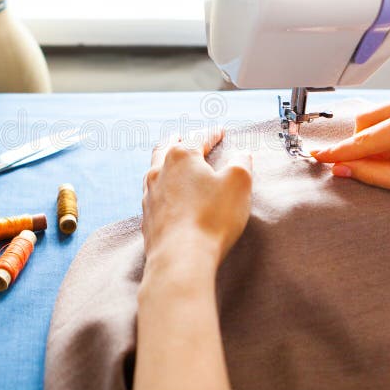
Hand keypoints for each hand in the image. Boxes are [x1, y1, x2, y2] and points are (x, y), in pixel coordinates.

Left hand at [141, 128, 252, 272]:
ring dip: (165, 162)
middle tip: (184, 136)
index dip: (212, 133)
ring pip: (155, 169)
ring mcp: (149, 194)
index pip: (199, 137)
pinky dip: (161, 187)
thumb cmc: (211, 217)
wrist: (180, 258)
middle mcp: (160, 171)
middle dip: (178, 140)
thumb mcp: (238, 184)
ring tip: (172, 162)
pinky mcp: (147, 217)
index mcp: (181, 157)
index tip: (221, 131)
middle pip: (167, 147)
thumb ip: (241, 163)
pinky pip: (152, 194)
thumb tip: (241, 155)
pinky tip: (166, 195)